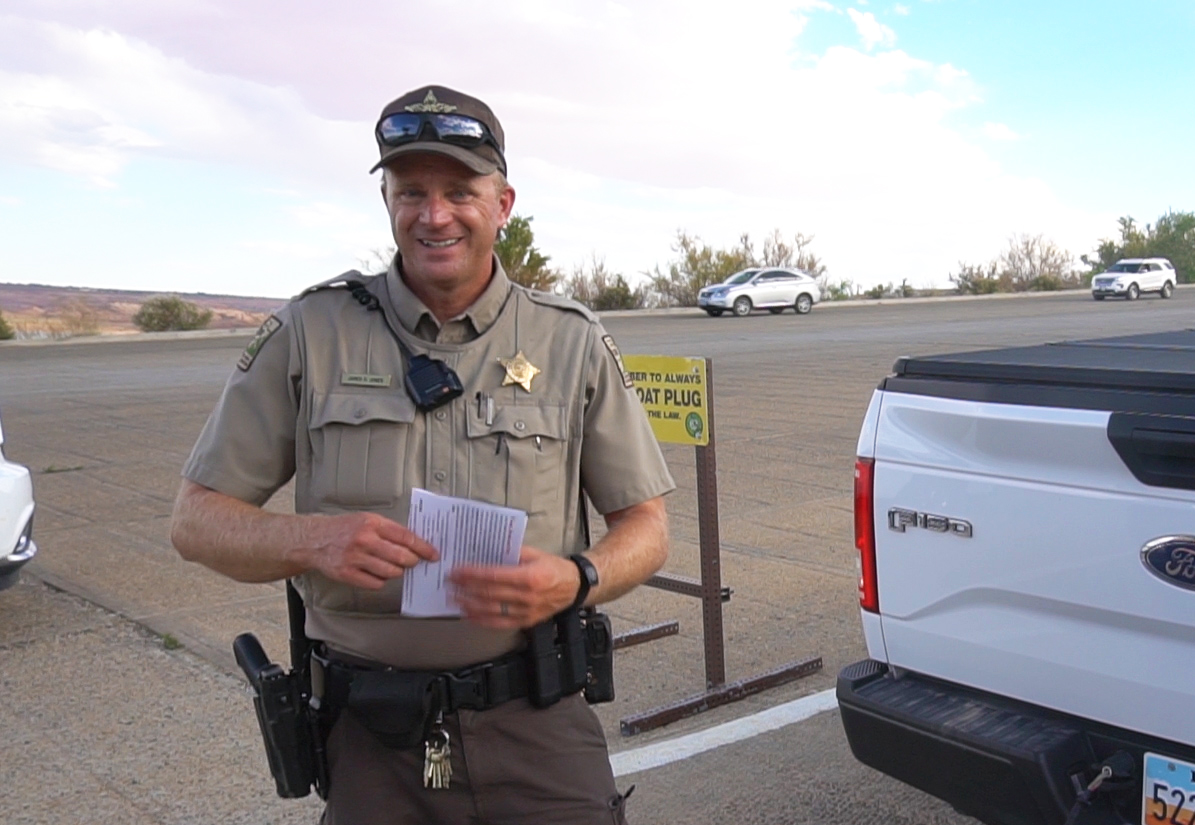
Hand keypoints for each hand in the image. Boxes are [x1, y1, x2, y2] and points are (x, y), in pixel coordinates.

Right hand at [308, 512, 438, 589]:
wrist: (314, 540)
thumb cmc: (344, 529)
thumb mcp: (367, 520)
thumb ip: (389, 530)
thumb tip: (415, 542)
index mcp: (372, 523)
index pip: (406, 537)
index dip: (423, 547)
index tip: (432, 554)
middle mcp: (364, 540)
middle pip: (401, 556)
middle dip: (412, 562)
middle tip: (414, 562)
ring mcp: (355, 558)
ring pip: (390, 572)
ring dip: (397, 572)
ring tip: (394, 567)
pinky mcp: (347, 574)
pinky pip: (375, 583)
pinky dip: (381, 581)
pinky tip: (378, 574)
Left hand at [448, 546, 579, 628]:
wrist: (574, 586)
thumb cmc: (555, 568)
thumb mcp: (535, 553)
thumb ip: (512, 553)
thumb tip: (488, 552)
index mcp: (529, 576)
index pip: (493, 576)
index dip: (472, 574)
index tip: (458, 571)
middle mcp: (527, 596)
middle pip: (489, 594)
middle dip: (466, 589)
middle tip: (450, 584)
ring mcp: (526, 612)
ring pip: (491, 611)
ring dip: (469, 606)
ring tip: (454, 600)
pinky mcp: (526, 622)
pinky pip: (500, 624)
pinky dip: (482, 620)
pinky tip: (470, 616)